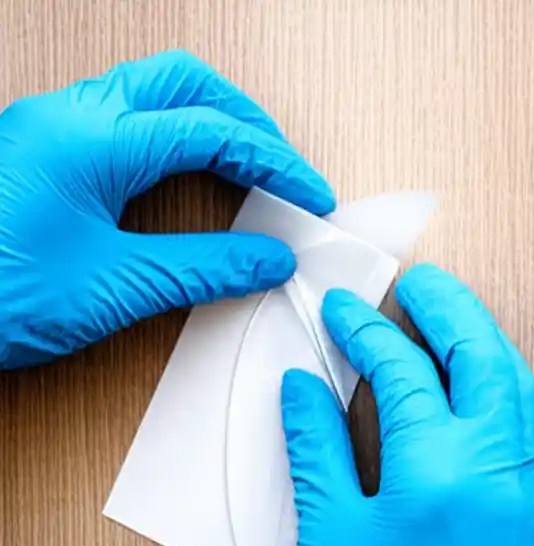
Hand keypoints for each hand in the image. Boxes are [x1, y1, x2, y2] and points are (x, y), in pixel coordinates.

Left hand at [0, 49, 333, 367]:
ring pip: (150, 93)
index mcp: (94, 138)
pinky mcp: (38, 151)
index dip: (275, 164)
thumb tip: (266, 259)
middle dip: (245, 121)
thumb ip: (202, 267)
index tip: (310, 197)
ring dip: (206, 124)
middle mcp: (71, 116)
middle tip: (282, 169)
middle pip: (185, 84)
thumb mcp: (112, 288)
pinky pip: (120, 120)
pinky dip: (169, 140)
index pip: (213, 131)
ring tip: (245, 173)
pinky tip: (184, 184)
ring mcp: (49, 128)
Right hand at [281, 264, 533, 545]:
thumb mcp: (332, 536)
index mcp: (438, 468)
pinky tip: (482, 381)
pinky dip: (510, 384)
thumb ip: (317, 447)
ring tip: (445, 320)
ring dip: (484, 339)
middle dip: (446, 305)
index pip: (402, 366)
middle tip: (412, 285)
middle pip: (480, 351)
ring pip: (520, 380)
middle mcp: (500, 465)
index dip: (365, 329)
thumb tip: (302, 383)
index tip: (340, 310)